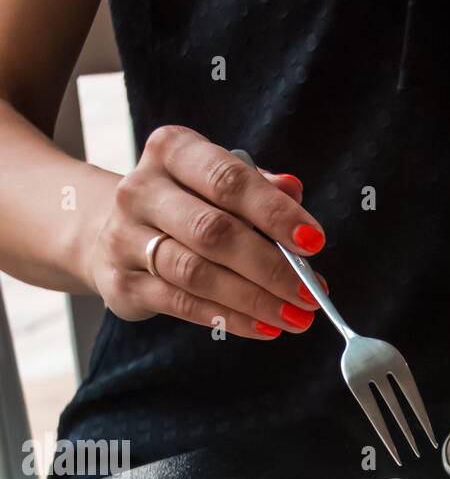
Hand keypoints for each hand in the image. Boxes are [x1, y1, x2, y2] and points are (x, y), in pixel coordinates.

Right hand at [85, 125, 326, 339]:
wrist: (107, 230)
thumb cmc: (184, 203)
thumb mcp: (216, 182)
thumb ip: (256, 186)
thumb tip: (293, 192)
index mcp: (172, 151)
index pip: (228, 180)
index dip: (274, 213)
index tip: (314, 242)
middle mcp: (142, 190)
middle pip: (214, 232)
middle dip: (270, 266)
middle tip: (311, 293)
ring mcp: (126, 238)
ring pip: (198, 274)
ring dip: (254, 300)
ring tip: (295, 317)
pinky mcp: (122, 283)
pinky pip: (183, 304)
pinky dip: (229, 318)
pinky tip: (264, 327)